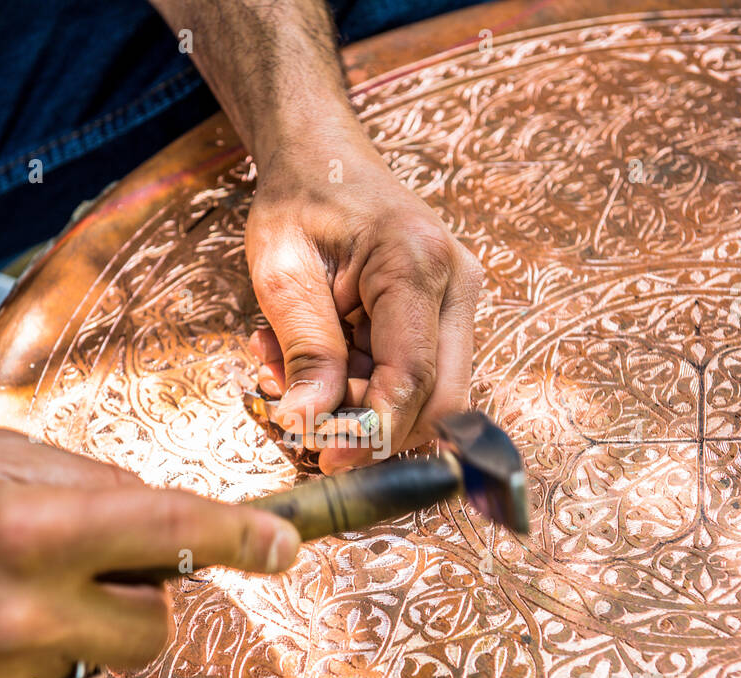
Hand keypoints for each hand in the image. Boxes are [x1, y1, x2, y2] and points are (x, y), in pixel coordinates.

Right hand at [0, 429, 299, 677]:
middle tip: (92, 563)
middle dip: (144, 592)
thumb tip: (161, 507)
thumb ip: (90, 482)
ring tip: (14, 591)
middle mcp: (21, 612)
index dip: (237, 537)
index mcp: (27, 528)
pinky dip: (39, 658)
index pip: (164, 530)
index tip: (284, 546)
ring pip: (106, 659)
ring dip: (88, 625)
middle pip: (155, 623)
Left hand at [245, 115, 483, 473]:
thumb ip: (305, 350)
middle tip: (308, 430)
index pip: (413, 374)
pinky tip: (318, 365)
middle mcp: (456, 284)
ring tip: (292, 373)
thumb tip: (309, 424)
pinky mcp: (445, 317)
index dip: (375, 430)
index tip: (330, 459)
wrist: (324, 156)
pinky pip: (415, 378)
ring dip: (363, 408)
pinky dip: (366, 389)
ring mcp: (459, 302)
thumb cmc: (300, 200)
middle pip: (440, 399)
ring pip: (429, 396)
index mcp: (416, 261)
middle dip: (376, 430)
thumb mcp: (282, 273)